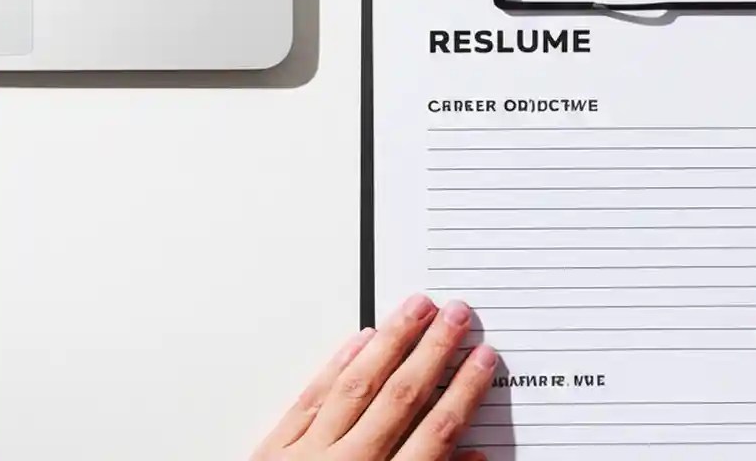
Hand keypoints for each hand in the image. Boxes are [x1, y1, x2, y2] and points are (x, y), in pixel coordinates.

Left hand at [252, 295, 495, 460]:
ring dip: (392, 342)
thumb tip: (473, 460)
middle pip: (401, 398)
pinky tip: (360, 340)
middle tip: (458, 314)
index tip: (483, 359)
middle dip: (434, 351)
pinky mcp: (272, 452)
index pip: (435, 433)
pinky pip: (311, 398)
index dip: (463, 392)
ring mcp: (306, 457)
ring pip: (357, 385)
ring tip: (416, 308)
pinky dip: (338, 365)